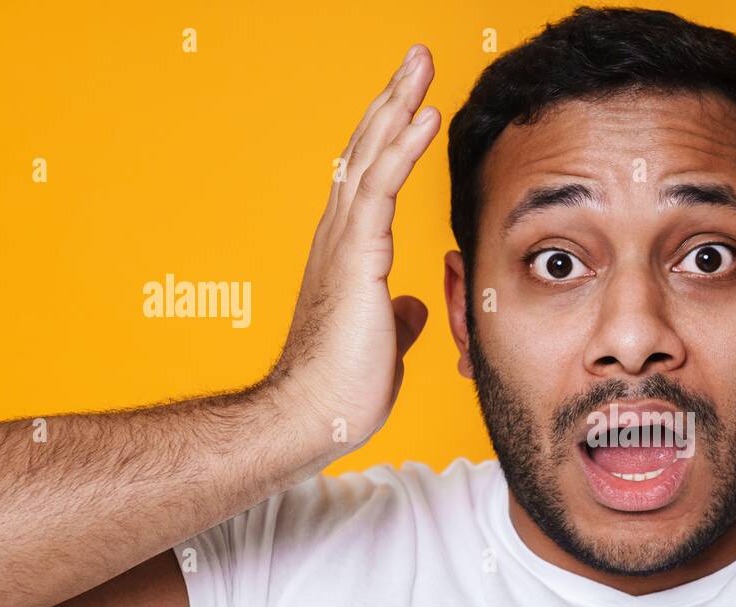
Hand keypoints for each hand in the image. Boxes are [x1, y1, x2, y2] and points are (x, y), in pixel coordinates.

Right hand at [274, 44, 440, 463]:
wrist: (312, 419)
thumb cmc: (342, 390)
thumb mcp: (386, 344)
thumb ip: (397, 317)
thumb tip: (410, 306)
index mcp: (348, 255)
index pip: (371, 182)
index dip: (392, 139)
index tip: (415, 103)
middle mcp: (338, 238)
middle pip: (367, 152)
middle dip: (392, 101)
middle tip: (416, 58)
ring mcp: (342, 244)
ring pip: (370, 156)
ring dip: (397, 104)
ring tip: (420, 61)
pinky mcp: (354, 257)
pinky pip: (380, 187)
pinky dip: (402, 147)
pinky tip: (424, 114)